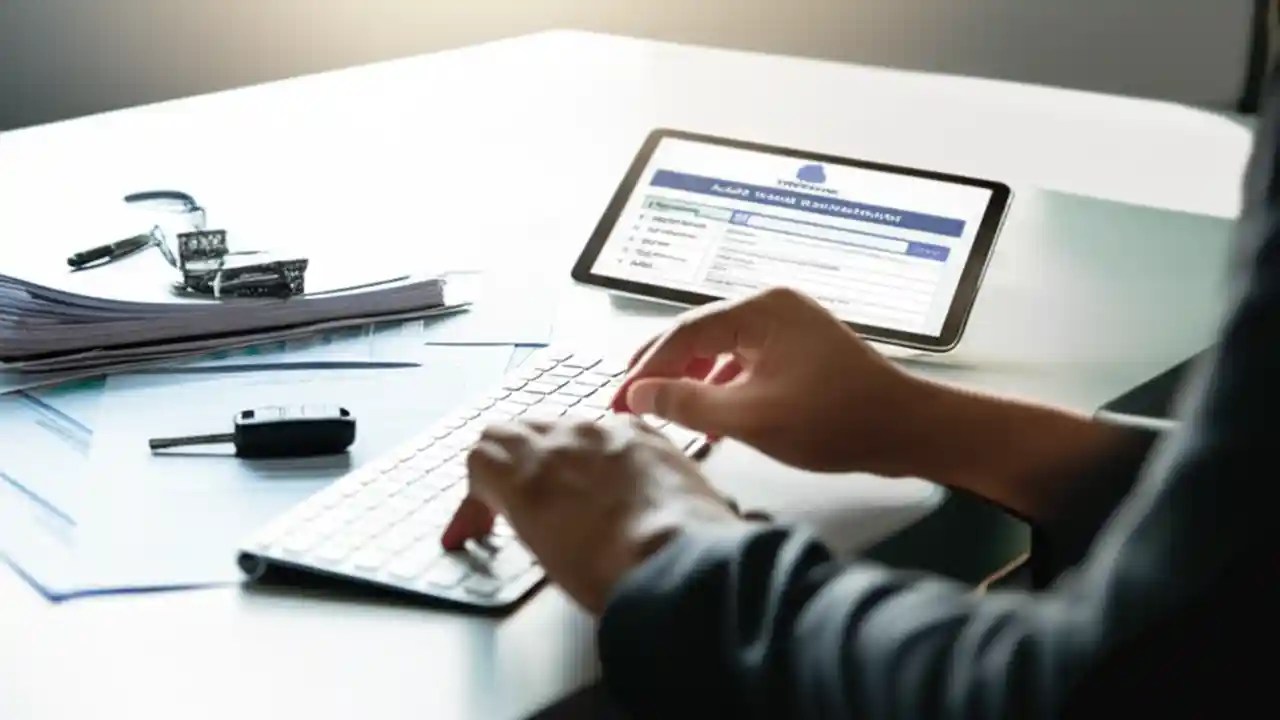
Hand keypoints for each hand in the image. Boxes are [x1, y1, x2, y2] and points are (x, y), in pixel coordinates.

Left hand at [441, 414, 742, 613]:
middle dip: (532, 467)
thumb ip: (690, 507)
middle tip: (530, 510)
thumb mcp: (702, 512)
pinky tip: (470, 532)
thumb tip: (707, 523)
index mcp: (641, 437)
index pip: (592, 441)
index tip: (571, 504)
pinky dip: (472, 501)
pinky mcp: (521, 474)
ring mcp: (556, 446)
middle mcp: (595, 431)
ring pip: (506, 439)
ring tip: (493, 517)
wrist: (673, 557)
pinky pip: (480, 468)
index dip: (572, 473)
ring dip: (499, 475)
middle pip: (544, 433)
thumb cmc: (692, 548)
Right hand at [613, 287, 931, 473]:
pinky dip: (723, 385)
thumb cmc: (833, 421)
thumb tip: (638, 394)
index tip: (617, 402)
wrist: (908, 429)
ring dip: (692, 379)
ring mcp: (790, 325)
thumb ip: (687, 403)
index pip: (683, 333)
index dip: (644, 369)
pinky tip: (712, 415)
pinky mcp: (802, 349)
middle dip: (663, 370)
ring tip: (662, 409)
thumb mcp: (749, 417)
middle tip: (627, 402)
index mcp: (759, 309)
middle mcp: (772, 306)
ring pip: (722, 348)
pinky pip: (747, 360)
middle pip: (699, 334)